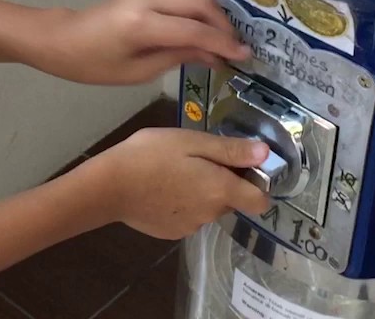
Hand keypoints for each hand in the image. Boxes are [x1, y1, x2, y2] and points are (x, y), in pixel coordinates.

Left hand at [30, 0, 250, 85]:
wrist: (58, 38)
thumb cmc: (90, 64)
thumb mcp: (135, 72)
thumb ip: (176, 59)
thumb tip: (213, 56)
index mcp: (142, 25)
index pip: (195, 30)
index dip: (224, 43)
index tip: (245, 56)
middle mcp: (147, 0)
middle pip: (201, 4)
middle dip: (225, 26)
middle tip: (239, 49)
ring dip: (213, 20)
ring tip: (227, 45)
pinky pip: (180, 2)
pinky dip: (197, 17)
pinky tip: (204, 37)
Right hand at [79, 128, 271, 239]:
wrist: (109, 186)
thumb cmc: (150, 155)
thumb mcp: (191, 141)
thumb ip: (230, 149)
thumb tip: (265, 154)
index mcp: (220, 190)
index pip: (260, 201)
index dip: (256, 183)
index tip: (239, 166)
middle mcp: (211, 214)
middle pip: (231, 201)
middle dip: (222, 182)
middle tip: (195, 159)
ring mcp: (191, 227)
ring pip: (208, 208)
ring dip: (200, 193)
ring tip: (173, 172)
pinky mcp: (171, 233)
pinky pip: (188, 216)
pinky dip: (181, 204)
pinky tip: (160, 189)